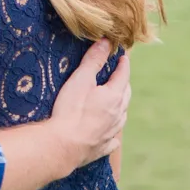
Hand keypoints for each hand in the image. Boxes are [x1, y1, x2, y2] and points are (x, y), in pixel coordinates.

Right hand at [47, 40, 130, 169]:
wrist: (64, 145)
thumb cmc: (71, 110)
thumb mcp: (81, 79)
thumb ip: (94, 60)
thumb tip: (106, 42)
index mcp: (114, 96)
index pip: (123, 75)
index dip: (123, 64)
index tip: (123, 57)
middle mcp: (118, 114)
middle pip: (125, 95)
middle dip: (123, 84)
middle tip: (119, 76)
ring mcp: (111, 132)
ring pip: (121, 116)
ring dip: (120, 107)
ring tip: (115, 102)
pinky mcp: (103, 147)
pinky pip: (112, 138)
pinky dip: (112, 132)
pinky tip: (109, 134)